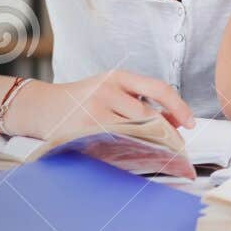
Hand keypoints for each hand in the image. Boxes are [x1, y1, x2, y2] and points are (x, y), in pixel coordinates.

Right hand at [9, 70, 193, 138]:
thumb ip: (139, 101)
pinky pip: (113, 143)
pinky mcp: (83, 129)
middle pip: (149, 115)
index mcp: (118, 77)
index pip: (159, 89)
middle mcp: (107, 90)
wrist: (40, 106)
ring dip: (148, 143)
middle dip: (165, 132)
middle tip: (175, 145)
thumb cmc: (82, 99)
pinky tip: (130, 153)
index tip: (190, 123)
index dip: (179, 107)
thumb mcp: (111, 90)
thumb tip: (174, 121)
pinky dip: (126, 150)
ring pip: (134, 131)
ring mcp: (94, 110)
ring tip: (154, 150)